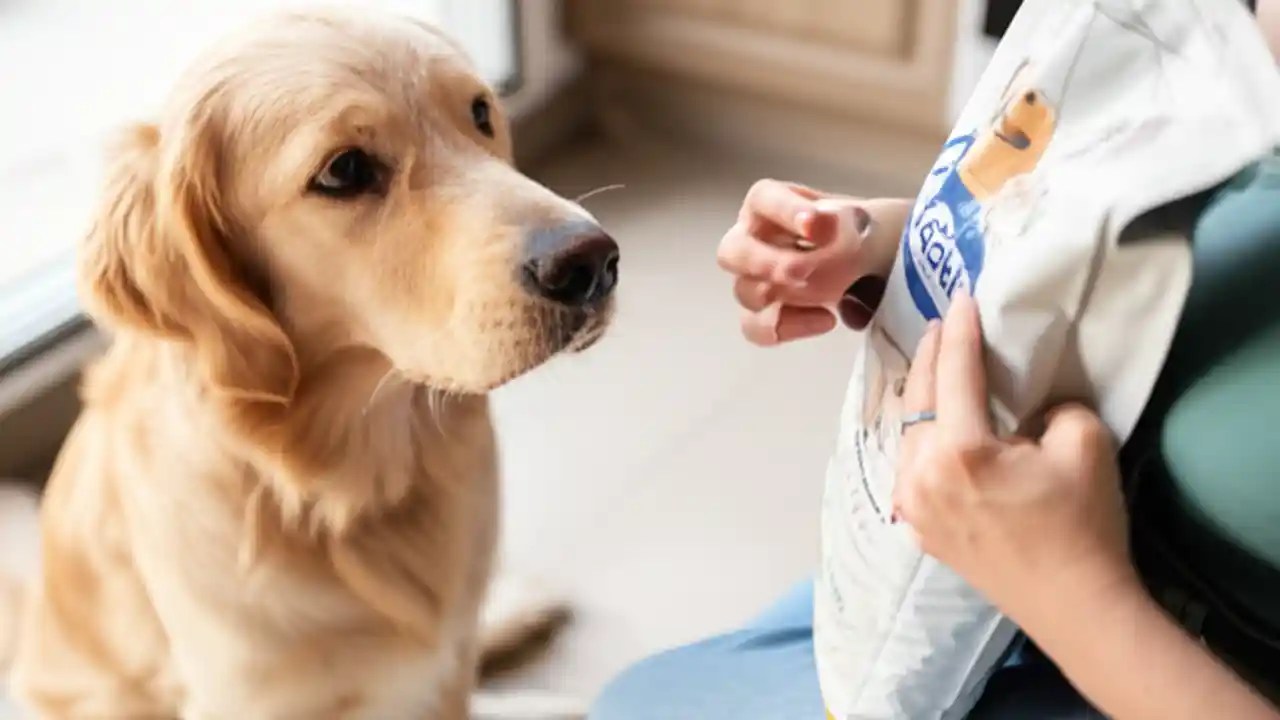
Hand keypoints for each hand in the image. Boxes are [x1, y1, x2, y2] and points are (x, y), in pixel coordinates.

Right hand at [716, 180, 907, 344]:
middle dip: (764, 262)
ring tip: (824, 297)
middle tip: (800, 271)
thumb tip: (819, 227)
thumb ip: (838, 224)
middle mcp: (753, 239)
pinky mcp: (765, 313)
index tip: (815, 225)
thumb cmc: (858, 232)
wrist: (877, 263)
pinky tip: (827, 319)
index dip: (785, 212)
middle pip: (732, 252)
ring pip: (744, 292)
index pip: (764, 200)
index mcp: (770, 204)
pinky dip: (789, 327)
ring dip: (778, 296)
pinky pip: (757, 327)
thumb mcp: (858, 222)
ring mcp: (755, 278)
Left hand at [893, 292, 1138, 630]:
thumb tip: (1029, 403)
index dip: (958, 331)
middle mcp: (921, 474)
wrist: (1075, 605)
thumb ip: (1052, 405)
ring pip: (906, 433)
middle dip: (928, 355)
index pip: (952, 371)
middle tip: (941, 323)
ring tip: (932, 366)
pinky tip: (929, 423)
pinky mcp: (917, 527)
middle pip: (917, 398)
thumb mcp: (1083, 443)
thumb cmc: (1083, 523)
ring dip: (918, 396)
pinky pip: (907, 465)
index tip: (961, 299)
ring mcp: (912, 504)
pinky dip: (917, 436)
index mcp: (959, 450)